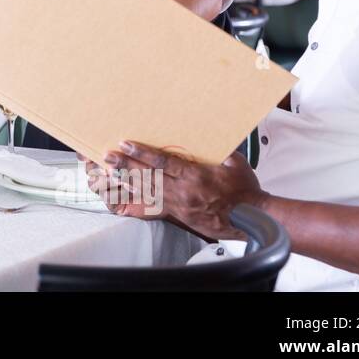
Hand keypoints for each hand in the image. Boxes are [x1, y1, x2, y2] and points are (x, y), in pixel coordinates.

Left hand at [100, 140, 265, 239]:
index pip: (163, 162)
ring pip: (148, 190)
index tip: (126, 144)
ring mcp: (179, 205)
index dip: (142, 152)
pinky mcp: (179, 215)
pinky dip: (138, 196)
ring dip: (127, 180)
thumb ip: (221, 151)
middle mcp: (183, 191)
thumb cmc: (245, 192)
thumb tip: (213, 138)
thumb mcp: (236, 164)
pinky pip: (154, 203)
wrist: (251, 220)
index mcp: (196, 176)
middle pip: (149, 176)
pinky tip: (126, 190)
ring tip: (109, 172)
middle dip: (126, 165)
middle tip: (108, 156)